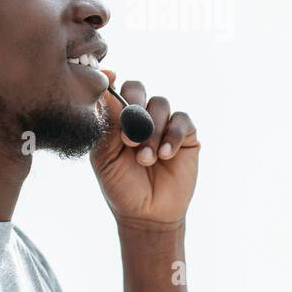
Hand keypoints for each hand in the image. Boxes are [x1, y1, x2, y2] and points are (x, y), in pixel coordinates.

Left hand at [91, 68, 198, 230]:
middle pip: (138, 89)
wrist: (147, 215)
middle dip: (133, 108)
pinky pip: (181, 120)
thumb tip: (105, 91)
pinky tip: (164, 155)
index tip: (109, 77)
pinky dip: (172, 136)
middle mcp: (140, 116)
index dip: (111, 81)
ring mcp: (164, 123)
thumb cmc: (121, 187)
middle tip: (128, 138)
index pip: (114, 90)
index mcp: (116, 119)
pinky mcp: (185, 134)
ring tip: (146, 159)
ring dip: (152, 131)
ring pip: (160, 104)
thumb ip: (106, 125)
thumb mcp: (105, 158)